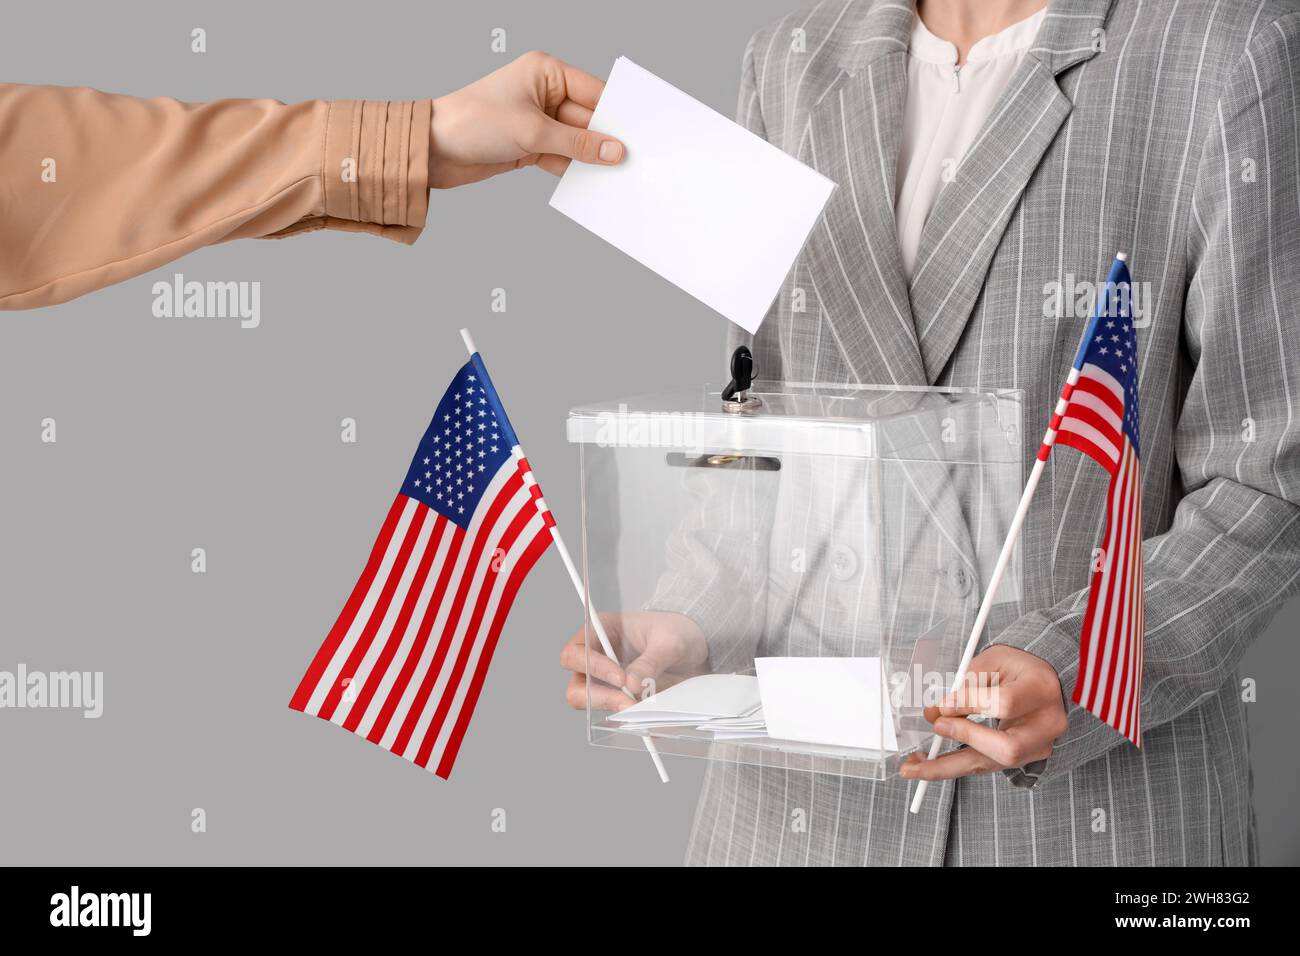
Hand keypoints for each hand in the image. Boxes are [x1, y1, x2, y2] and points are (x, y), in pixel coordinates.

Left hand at [428, 51, 623, 188]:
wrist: (433, 149)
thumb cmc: (473, 122)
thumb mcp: (532, 132)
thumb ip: (577, 143)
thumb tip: (614, 150)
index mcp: (546, 72)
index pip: (593, 92)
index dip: (616, 115)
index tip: (639, 136)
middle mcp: (544, 93)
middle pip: (588, 119)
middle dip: (605, 142)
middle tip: (632, 163)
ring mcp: (537, 120)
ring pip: (576, 141)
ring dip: (590, 159)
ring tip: (615, 177)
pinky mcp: (529, 145)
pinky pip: (562, 156)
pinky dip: (573, 169)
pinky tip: (590, 183)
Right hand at [560, 611, 708, 711]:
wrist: (695, 650)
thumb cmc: (677, 632)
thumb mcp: (670, 642)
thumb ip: (651, 661)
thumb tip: (631, 685)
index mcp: (601, 631)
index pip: (576, 651)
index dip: (591, 666)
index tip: (620, 678)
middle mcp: (597, 657)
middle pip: (576, 684)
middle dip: (598, 696)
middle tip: (627, 702)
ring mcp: (606, 680)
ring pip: (589, 703)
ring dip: (611, 708)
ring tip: (639, 708)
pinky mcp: (619, 698)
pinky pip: (613, 714)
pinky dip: (627, 719)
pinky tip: (647, 718)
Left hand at [899, 645, 1068, 781]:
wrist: (1044, 683)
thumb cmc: (1016, 667)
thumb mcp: (991, 662)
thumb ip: (964, 685)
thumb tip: (934, 713)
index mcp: (1040, 690)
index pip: (1005, 703)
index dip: (969, 704)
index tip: (943, 704)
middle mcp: (1046, 725)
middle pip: (1007, 748)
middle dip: (965, 739)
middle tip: (935, 728)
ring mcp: (1037, 747)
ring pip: (990, 765)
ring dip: (945, 767)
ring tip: (911, 766)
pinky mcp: (1021, 760)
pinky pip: (982, 766)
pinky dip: (951, 767)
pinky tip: (925, 765)